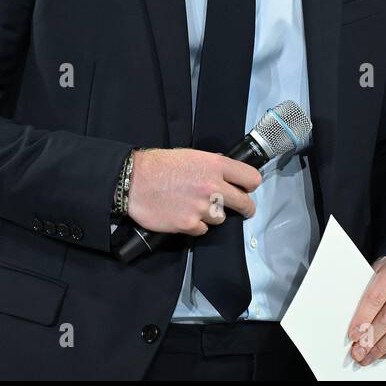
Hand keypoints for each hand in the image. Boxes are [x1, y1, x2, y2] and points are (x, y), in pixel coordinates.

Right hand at [126, 147, 261, 235]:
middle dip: (245, 208)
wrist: (133, 181)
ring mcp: (202, 208)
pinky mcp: (189, 224)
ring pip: (221, 219)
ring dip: (211, 215)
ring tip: (193, 205)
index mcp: (215, 165)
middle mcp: (213, 187)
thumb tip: (227, 174)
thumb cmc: (159, 165)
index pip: (251, 178)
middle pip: (245, 204)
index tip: (247, 189)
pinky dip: (194, 224)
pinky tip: (182, 214)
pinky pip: (202, 229)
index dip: (250, 185)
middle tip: (242, 209)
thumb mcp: (191, 155)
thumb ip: (212, 165)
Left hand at [346, 255, 385, 365]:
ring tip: (368, 357)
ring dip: (383, 348)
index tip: (353, 335)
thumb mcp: (377, 272)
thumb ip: (367, 293)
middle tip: (358, 352)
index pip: (376, 297)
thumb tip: (355, 326)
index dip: (363, 318)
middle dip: (372, 338)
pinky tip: (384, 353)